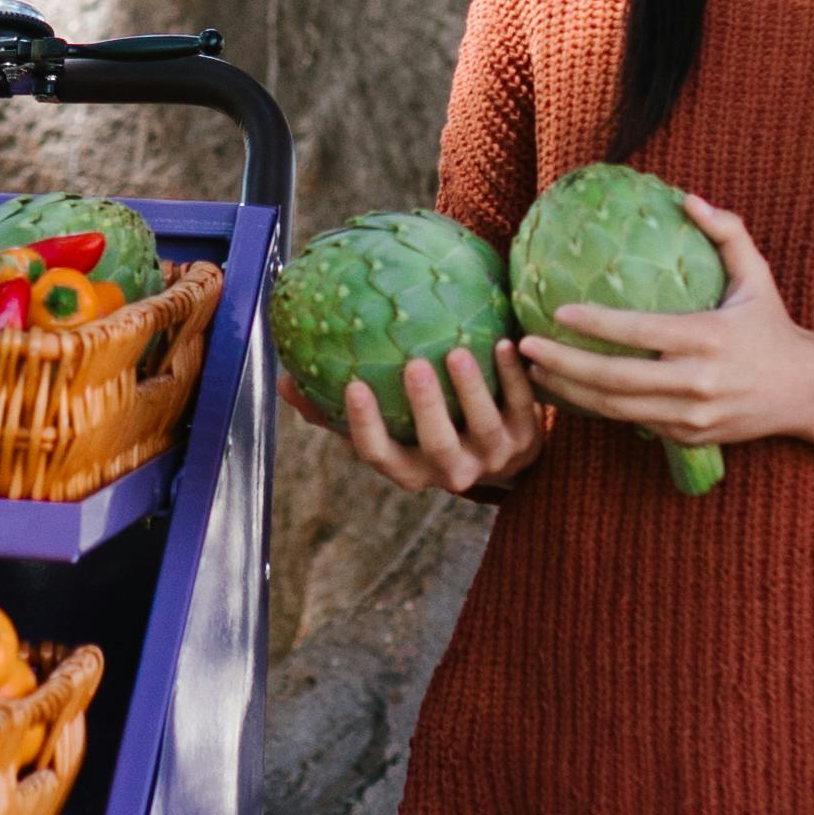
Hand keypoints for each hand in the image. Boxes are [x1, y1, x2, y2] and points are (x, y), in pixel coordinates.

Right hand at [324, 337, 551, 499]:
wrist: (506, 457)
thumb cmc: (429, 433)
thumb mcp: (388, 431)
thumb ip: (337, 410)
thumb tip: (285, 381)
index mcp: (411, 470)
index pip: (380, 456)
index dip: (365, 426)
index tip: (353, 385)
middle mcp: (453, 472)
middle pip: (437, 445)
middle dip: (426, 407)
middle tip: (413, 364)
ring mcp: (494, 456)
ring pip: (483, 425)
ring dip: (471, 389)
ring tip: (458, 352)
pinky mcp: (528, 437)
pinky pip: (523, 404)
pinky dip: (514, 376)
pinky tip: (506, 342)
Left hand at [515, 195, 813, 459]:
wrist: (805, 392)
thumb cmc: (773, 326)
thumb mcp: (758, 275)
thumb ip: (727, 232)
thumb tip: (687, 198)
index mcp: (709, 339)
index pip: (640, 332)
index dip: (596, 325)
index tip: (558, 312)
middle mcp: (697, 382)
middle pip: (615, 379)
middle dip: (563, 364)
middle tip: (526, 346)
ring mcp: (691, 415)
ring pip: (616, 409)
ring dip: (570, 392)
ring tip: (534, 372)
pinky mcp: (688, 436)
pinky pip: (633, 422)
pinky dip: (597, 408)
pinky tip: (569, 391)